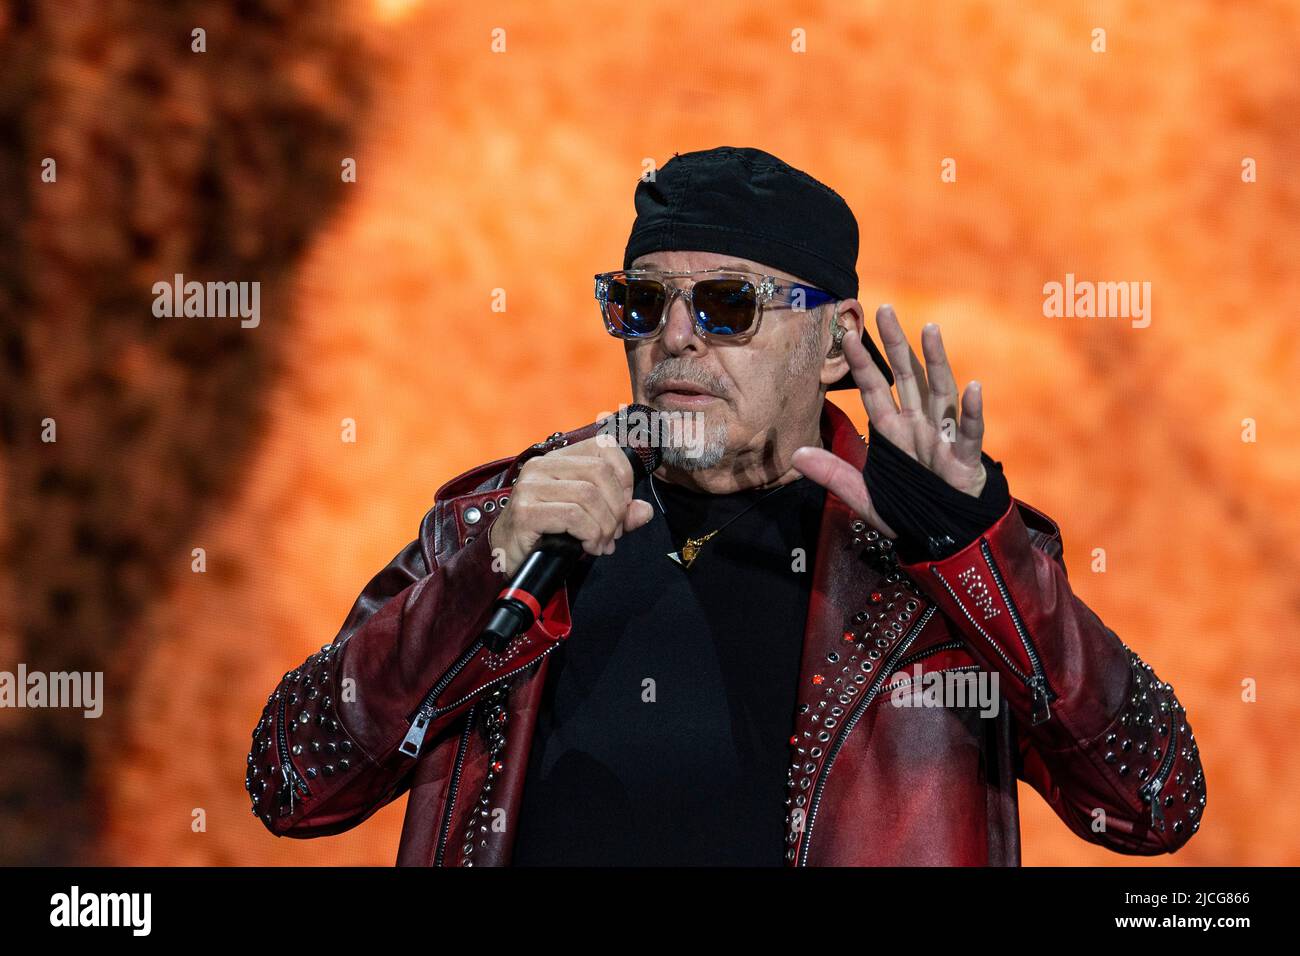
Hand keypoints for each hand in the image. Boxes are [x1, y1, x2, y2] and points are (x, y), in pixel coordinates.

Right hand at [487, 434, 655, 574]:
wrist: (510, 561)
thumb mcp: (590, 521)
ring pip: (589, 495)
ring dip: (604, 526)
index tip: (622, 506)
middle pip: (600, 472)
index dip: (624, 477)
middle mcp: (541, 466)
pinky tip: (587, 547)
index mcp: (558, 459)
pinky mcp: (525, 512)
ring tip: (600, 544)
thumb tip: (644, 511)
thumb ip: (618, 514)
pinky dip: (590, 534)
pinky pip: (573, 516)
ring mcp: (530, 487)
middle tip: (613, 532)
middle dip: (616, 507)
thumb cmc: (548, 536)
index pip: (604, 447)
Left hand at [792, 304, 987, 533]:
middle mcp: (918, 426)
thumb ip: (834, 474)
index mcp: (892, 433)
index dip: (861, 364)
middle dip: (896, 345)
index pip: (874, 390)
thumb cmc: (908, 511)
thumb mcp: (862, 495)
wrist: (946, 538)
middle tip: (885, 310)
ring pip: (940, 392)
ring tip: (929, 329)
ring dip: (935, 361)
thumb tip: (796, 455)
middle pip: (907, 378)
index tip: (847, 335)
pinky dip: (973, 412)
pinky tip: (974, 387)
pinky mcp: (965, 459)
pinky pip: (970, 432)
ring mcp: (943, 439)